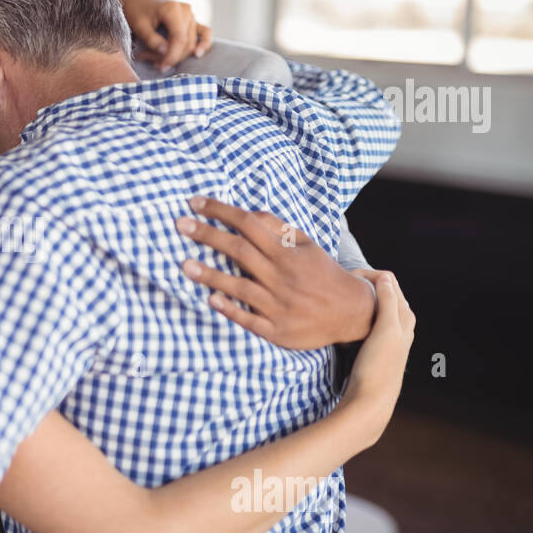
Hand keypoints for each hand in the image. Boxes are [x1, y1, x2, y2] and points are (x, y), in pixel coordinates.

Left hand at [114, 0, 211, 71]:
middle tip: (152, 63)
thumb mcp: (139, 26)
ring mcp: (190, 15)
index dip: (172, 56)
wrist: (136, 0)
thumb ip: (152, 40)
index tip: (161, 67)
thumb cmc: (136, 11)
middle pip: (187, 43)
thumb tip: (166, 53)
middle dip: (171, 57)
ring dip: (177, 55)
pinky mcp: (192, 20)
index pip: (179, 38)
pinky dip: (204, 43)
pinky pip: (205, 32)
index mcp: (173, 9)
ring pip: (191, 43)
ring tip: (158, 61)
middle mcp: (186, 11)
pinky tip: (198, 54)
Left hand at [175, 196, 376, 348]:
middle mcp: (280, 276)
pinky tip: (210, 300)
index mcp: (287, 252)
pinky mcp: (277, 329)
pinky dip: (230, 309)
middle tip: (179, 224)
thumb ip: (278, 228)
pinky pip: (249, 319)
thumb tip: (248, 213)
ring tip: (183, 265)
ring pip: (240, 287)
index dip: (221, 211)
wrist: (352, 312)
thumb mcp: (306, 245)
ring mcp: (278, 304)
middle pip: (239, 251)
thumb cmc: (322, 274)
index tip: (195, 203)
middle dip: (208, 235)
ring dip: (210, 275)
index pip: (248, 224)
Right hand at [342, 270, 415, 437]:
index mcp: (405, 317)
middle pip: (384, 292)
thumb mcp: (386, 330)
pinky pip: (369, 321)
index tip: (348, 277)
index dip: (369, 274)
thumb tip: (385, 277)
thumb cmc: (378, 366)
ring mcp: (388, 337)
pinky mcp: (376, 348)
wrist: (370, 401)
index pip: (389, 281)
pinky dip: (359, 314)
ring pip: (376, 307)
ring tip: (344, 298)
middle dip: (365, 283)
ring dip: (362, 298)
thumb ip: (388, 302)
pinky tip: (347, 320)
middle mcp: (400, 325)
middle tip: (343, 284)